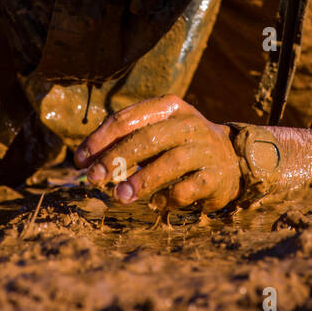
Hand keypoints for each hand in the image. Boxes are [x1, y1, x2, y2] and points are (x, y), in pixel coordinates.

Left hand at [73, 95, 241, 212]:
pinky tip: (156, 203)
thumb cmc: (181, 145)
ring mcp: (204, 150)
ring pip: (169, 162)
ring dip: (141, 181)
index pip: (127, 118)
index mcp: (169, 107)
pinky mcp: (215, 177)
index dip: (100, 139)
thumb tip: (86, 160)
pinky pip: (188, 188)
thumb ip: (127, 140)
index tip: (79, 160)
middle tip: (93, 178)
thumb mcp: (158, 131)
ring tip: (119, 196)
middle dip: (115, 158)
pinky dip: (168, 198)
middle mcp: (188, 124)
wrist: (232, 160)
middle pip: (146, 138)